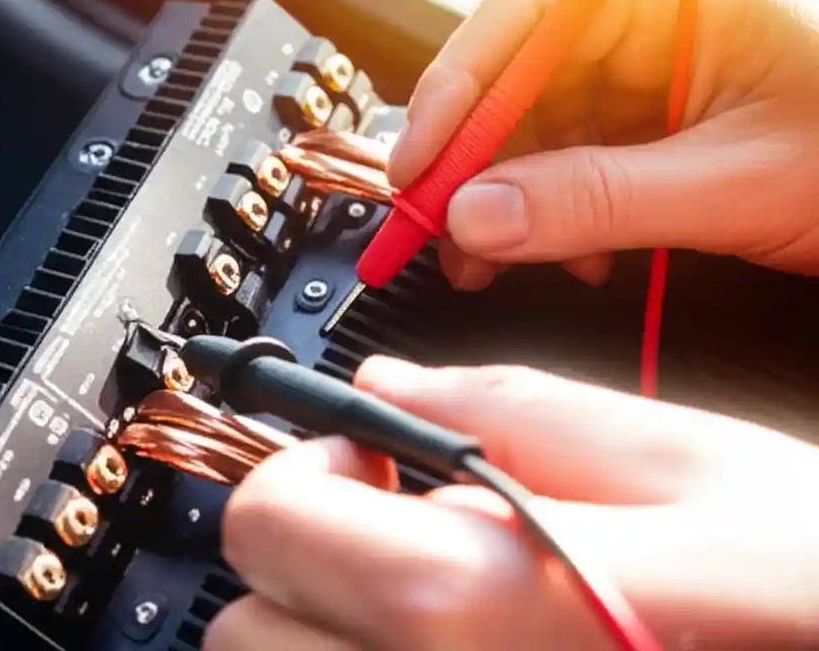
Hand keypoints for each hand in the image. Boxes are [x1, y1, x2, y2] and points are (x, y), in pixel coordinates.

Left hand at [207, 357, 818, 649]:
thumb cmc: (809, 595)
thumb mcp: (683, 465)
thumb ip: (507, 409)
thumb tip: (389, 383)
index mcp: (471, 601)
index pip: (266, 522)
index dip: (304, 471)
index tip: (365, 462)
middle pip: (247, 629)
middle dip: (306, 562)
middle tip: (398, 535)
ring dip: (327, 634)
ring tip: (434, 607)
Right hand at [386, 0, 818, 289]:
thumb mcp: (738, 183)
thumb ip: (598, 199)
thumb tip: (477, 216)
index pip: (524, 23)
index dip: (456, 96)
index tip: (417, 172)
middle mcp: (655, 27)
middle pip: (520, 80)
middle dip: (472, 163)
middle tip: (431, 231)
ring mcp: (657, 79)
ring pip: (540, 130)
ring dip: (506, 200)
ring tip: (487, 261)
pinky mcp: (662, 130)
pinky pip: (578, 162)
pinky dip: (558, 215)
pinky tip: (572, 259)